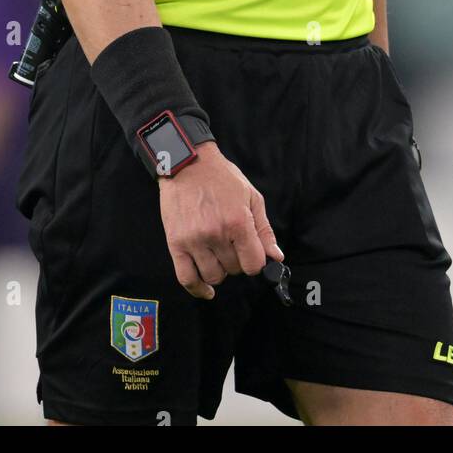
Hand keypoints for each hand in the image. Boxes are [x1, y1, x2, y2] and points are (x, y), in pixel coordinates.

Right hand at [157, 142, 282, 299]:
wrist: (187, 163)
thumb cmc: (221, 178)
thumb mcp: (251, 197)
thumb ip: (264, 229)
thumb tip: (276, 257)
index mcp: (238, 222)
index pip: (253, 264)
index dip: (255, 262)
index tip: (252, 255)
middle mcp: (216, 234)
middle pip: (234, 269)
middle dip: (237, 261)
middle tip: (232, 245)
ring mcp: (194, 240)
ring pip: (213, 276)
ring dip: (219, 270)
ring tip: (218, 254)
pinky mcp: (176, 243)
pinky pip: (186, 278)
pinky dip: (197, 288)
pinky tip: (206, 290)